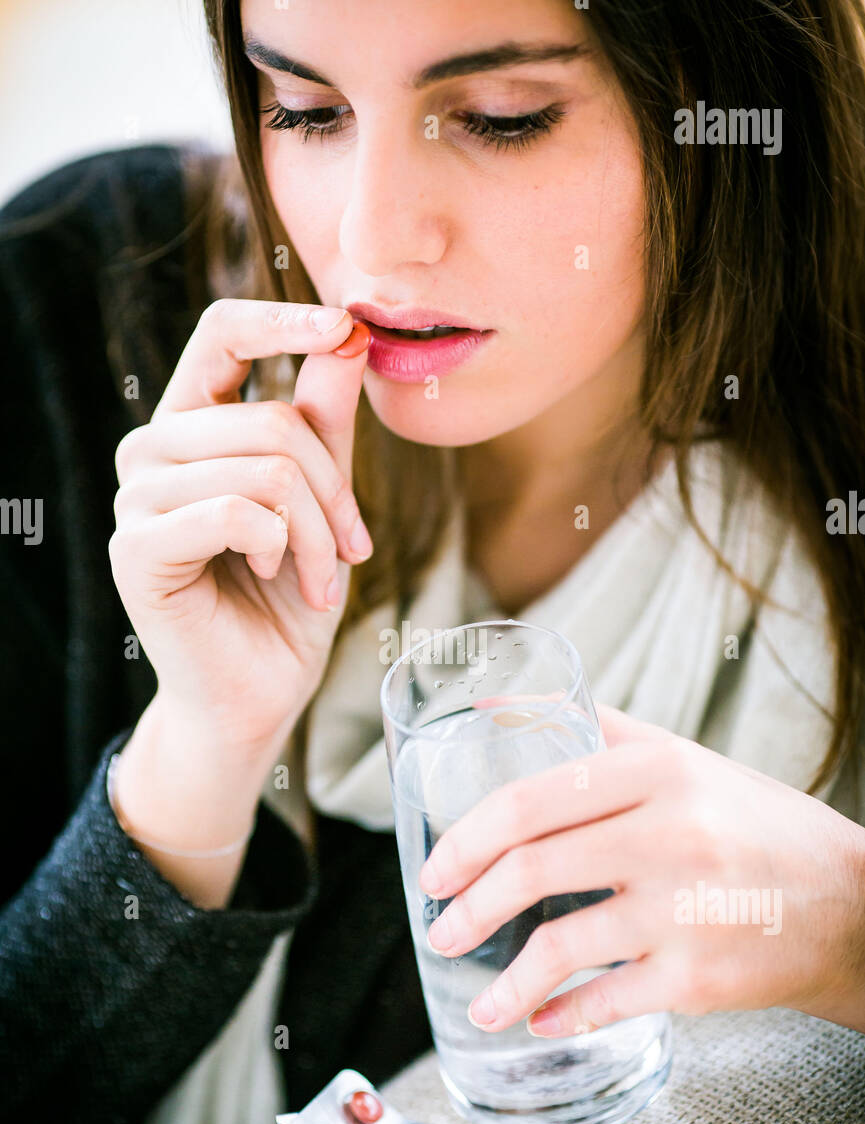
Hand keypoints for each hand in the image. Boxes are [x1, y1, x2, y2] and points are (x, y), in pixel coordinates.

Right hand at [109, 299, 371, 747]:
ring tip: (322, 576)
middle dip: (333, 490)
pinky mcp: (138, 548)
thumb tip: (351, 327)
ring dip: (316, 532)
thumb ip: (325, 416)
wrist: (259, 690)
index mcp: (195, 424)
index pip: (221, 332)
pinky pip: (232, 512)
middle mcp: (155, 449)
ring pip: (261, 468)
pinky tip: (276, 577)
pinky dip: (280, 548)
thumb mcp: (323, 498)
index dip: (284, 318)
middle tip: (354, 547)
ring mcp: (137, 497)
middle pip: (268, 420)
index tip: (347, 325)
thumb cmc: (288, 597)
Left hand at [419, 702, 864, 1034]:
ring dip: (505, 984)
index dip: (467, 838)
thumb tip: (497, 703)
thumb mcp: (686, 761)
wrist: (853, 904)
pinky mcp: (699, 978)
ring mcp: (684, 911)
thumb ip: (595, 729)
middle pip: (532, 870)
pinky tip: (542, 1019)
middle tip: (441, 930)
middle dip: (468, 907)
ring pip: (560, 948)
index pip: (531, 800)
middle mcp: (670, 835)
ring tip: (482, 1002)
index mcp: (659, 772)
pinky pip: (606, 1002)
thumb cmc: (756, 826)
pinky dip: (562, 1015)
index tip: (436, 869)